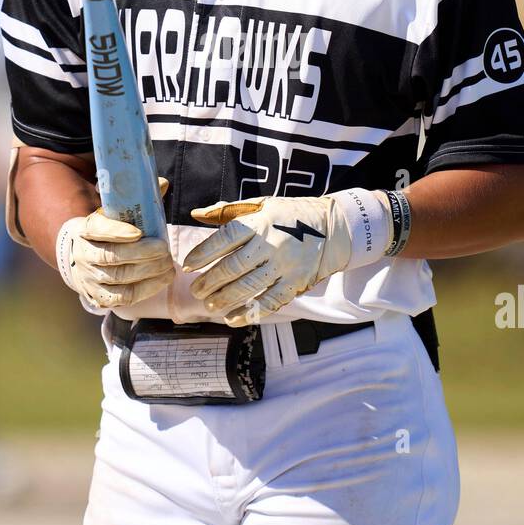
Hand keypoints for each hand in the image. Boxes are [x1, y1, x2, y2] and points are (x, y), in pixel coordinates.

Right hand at [56, 177, 174, 309]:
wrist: (81, 259)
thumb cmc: (107, 232)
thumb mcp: (114, 214)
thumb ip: (137, 201)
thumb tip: (163, 183)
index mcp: (86, 228)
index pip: (98, 229)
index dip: (117, 231)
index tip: (138, 232)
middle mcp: (83, 254)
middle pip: (111, 257)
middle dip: (141, 254)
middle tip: (164, 249)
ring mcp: (89, 278)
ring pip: (119, 278)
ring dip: (148, 272)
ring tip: (168, 264)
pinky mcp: (99, 297)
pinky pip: (123, 298)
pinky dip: (146, 289)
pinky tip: (162, 279)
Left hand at [182, 190, 390, 326]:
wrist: (336, 228)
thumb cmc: (293, 215)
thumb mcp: (263, 205)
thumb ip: (228, 211)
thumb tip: (196, 215)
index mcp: (260, 223)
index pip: (224, 239)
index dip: (202, 253)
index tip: (187, 265)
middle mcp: (271, 245)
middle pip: (233, 267)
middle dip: (209, 281)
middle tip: (196, 290)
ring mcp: (284, 266)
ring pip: (248, 287)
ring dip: (225, 299)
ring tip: (209, 304)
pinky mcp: (296, 283)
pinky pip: (269, 303)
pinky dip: (249, 313)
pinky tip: (232, 318)